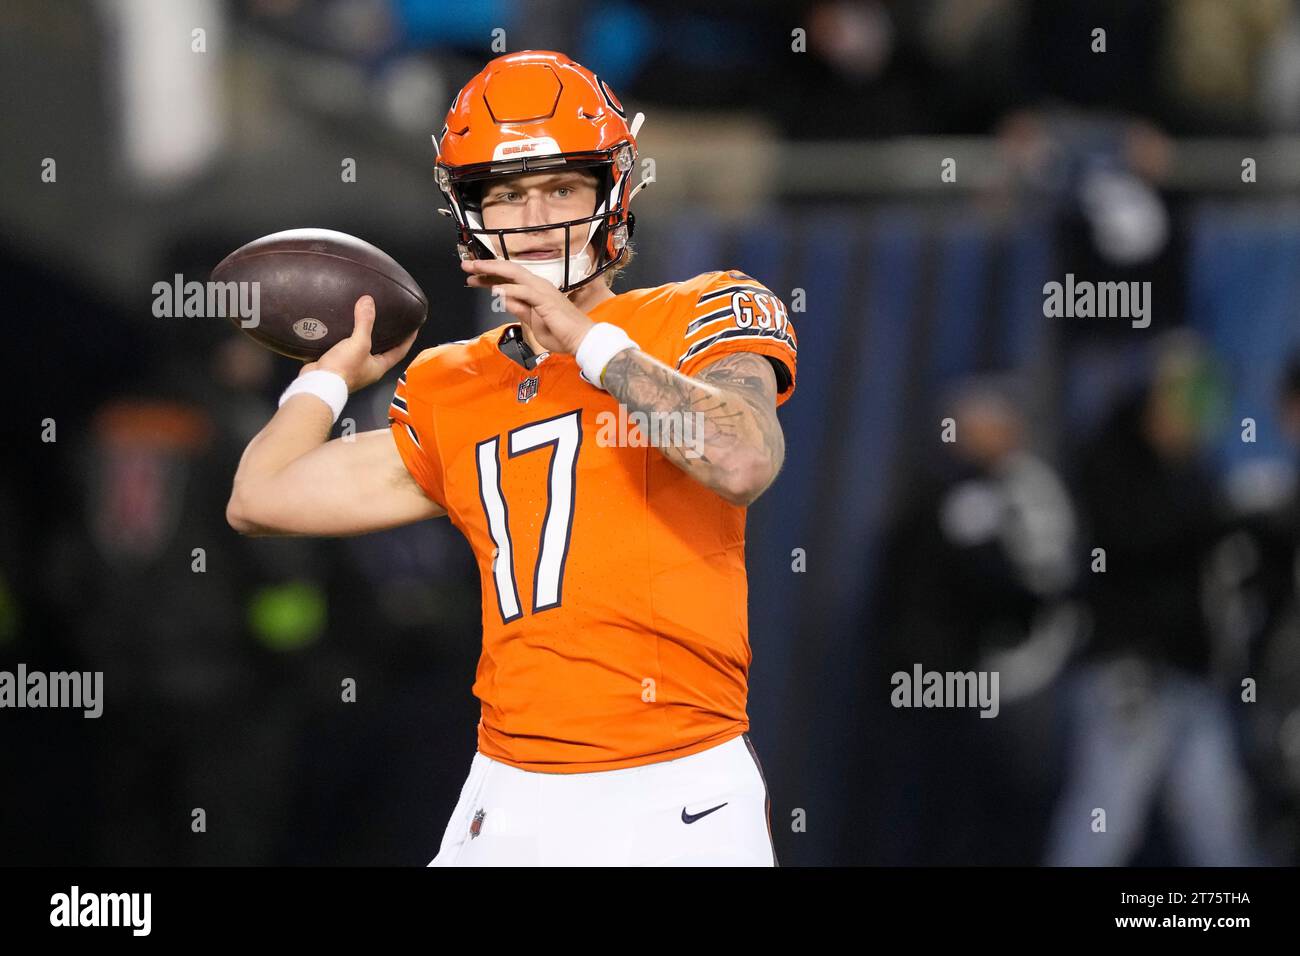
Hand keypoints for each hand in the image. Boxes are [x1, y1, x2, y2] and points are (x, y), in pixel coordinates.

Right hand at [302, 295, 417, 392]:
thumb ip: (365, 322)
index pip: (400, 351)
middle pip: (382, 350)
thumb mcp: (359, 343)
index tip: (414, 327)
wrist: (317, 383)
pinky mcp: (337, 363)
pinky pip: (345, 347)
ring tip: (365, 319)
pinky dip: (346, 337)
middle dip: (387, 336)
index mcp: (379, 366)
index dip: (408, 339)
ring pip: (362, 348)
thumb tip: (368, 301)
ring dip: (364, 335)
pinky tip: (343, 326)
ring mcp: (352, 367)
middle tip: (390, 320)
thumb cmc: (344, 368)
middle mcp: (368, 368)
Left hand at [462, 258, 593, 354]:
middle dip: (485, 267)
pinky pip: (524, 292)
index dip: (489, 276)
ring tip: (475, 269)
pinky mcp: (545, 300)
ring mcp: (542, 291)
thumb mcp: (532, 322)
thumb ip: (519, 310)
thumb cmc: (562, 333)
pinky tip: (495, 289)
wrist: (581, 340)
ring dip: (492, 271)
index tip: (473, 277)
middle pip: (508, 271)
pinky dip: (509, 289)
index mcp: (535, 291)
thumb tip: (505, 300)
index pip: (508, 279)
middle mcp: (538, 286)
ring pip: (514, 274)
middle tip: (466, 265)